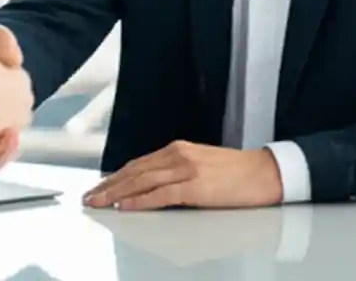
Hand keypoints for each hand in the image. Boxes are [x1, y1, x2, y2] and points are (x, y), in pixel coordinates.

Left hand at [83, 141, 283, 210]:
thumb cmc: (238, 172)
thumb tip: (152, 186)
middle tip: (90, 197)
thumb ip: (176, 171)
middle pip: (134, 171)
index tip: (99, 187)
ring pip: (141, 182)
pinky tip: (126, 206)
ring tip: (99, 202)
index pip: (138, 163)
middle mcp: (178, 155)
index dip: (115, 176)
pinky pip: (160, 195)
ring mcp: (186, 170)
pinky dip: (140, 201)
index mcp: (178, 149)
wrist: (265, 172)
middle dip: (108, 185)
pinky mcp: (196, 187)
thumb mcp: (201, 164)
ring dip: (116, 193)